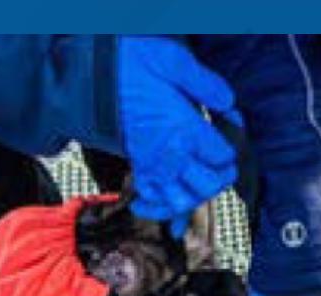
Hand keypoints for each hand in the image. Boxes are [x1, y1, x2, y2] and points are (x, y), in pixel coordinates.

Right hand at [117, 36, 241, 236]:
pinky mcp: (137, 167)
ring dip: (194, 198)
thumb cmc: (130, 65)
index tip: (230, 126)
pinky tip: (168, 201)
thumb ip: (206, 84)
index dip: (233, 146)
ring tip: (201, 185)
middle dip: (220, 178)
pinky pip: (152, 200)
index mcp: (185, 130)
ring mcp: (152, 165)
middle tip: (221, 162)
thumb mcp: (174, 61)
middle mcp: (171, 154)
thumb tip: (229, 104)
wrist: (88, 76)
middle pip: (208, 187)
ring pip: (180, 202)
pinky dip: (161, 208)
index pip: (223, 157)